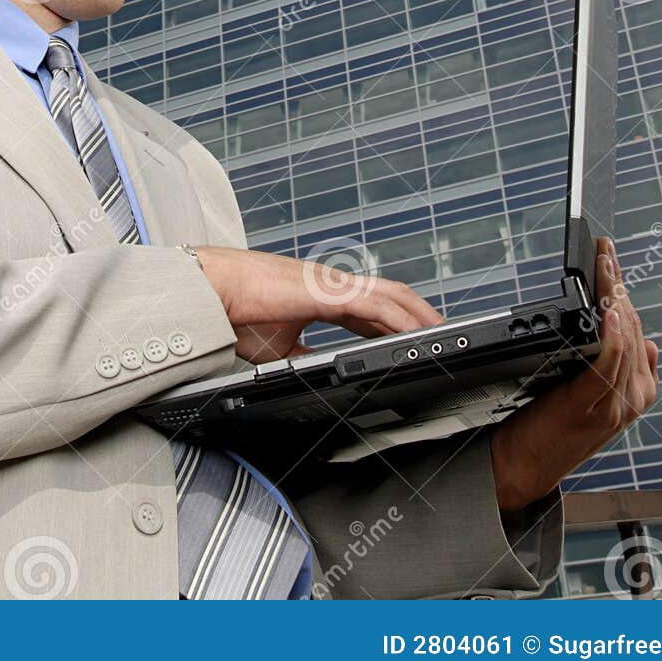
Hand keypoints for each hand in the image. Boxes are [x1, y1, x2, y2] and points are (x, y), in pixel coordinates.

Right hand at [192, 243, 441, 363]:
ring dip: (420, 314)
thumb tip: (313, 375)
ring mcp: (335, 285)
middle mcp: (335, 286)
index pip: (371, 309)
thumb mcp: (280, 348)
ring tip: (443, 334)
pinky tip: (418, 333)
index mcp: (324, 298)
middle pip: (390, 297)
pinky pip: (377, 305)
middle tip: (443, 335)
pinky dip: (402, 319)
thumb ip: (302, 358)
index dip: (396, 323)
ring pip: (392, 296)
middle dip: (419, 315)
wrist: (218, 293)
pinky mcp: (332, 291)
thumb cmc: (240, 314)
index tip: (415, 340)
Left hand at [489, 236, 658, 512]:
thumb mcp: (588, 393)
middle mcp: (630, 396)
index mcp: (634, 389)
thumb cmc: (546, 425)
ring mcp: (613, 405)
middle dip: (618, 286)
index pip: (634, 328)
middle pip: (631, 330)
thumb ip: (616, 369)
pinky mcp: (588, 409)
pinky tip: (608, 314)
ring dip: (614, 301)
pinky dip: (612, 339)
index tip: (610, 257)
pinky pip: (607, 368)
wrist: (519, 469)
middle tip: (605, 252)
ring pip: (623, 343)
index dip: (622, 290)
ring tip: (607, 270)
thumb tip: (645, 341)